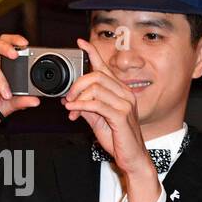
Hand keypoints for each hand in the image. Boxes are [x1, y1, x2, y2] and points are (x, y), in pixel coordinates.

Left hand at [62, 38, 157, 185]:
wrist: (133, 159)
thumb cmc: (119, 140)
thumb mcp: (98, 120)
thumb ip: (87, 107)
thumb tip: (71, 100)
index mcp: (121, 92)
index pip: (106, 67)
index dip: (93, 53)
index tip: (81, 43)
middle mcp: (125, 94)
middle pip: (96, 75)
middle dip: (77, 84)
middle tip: (68, 98)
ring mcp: (125, 104)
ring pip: (95, 88)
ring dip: (77, 97)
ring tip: (71, 108)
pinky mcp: (121, 116)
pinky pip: (96, 103)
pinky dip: (81, 106)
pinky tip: (74, 111)